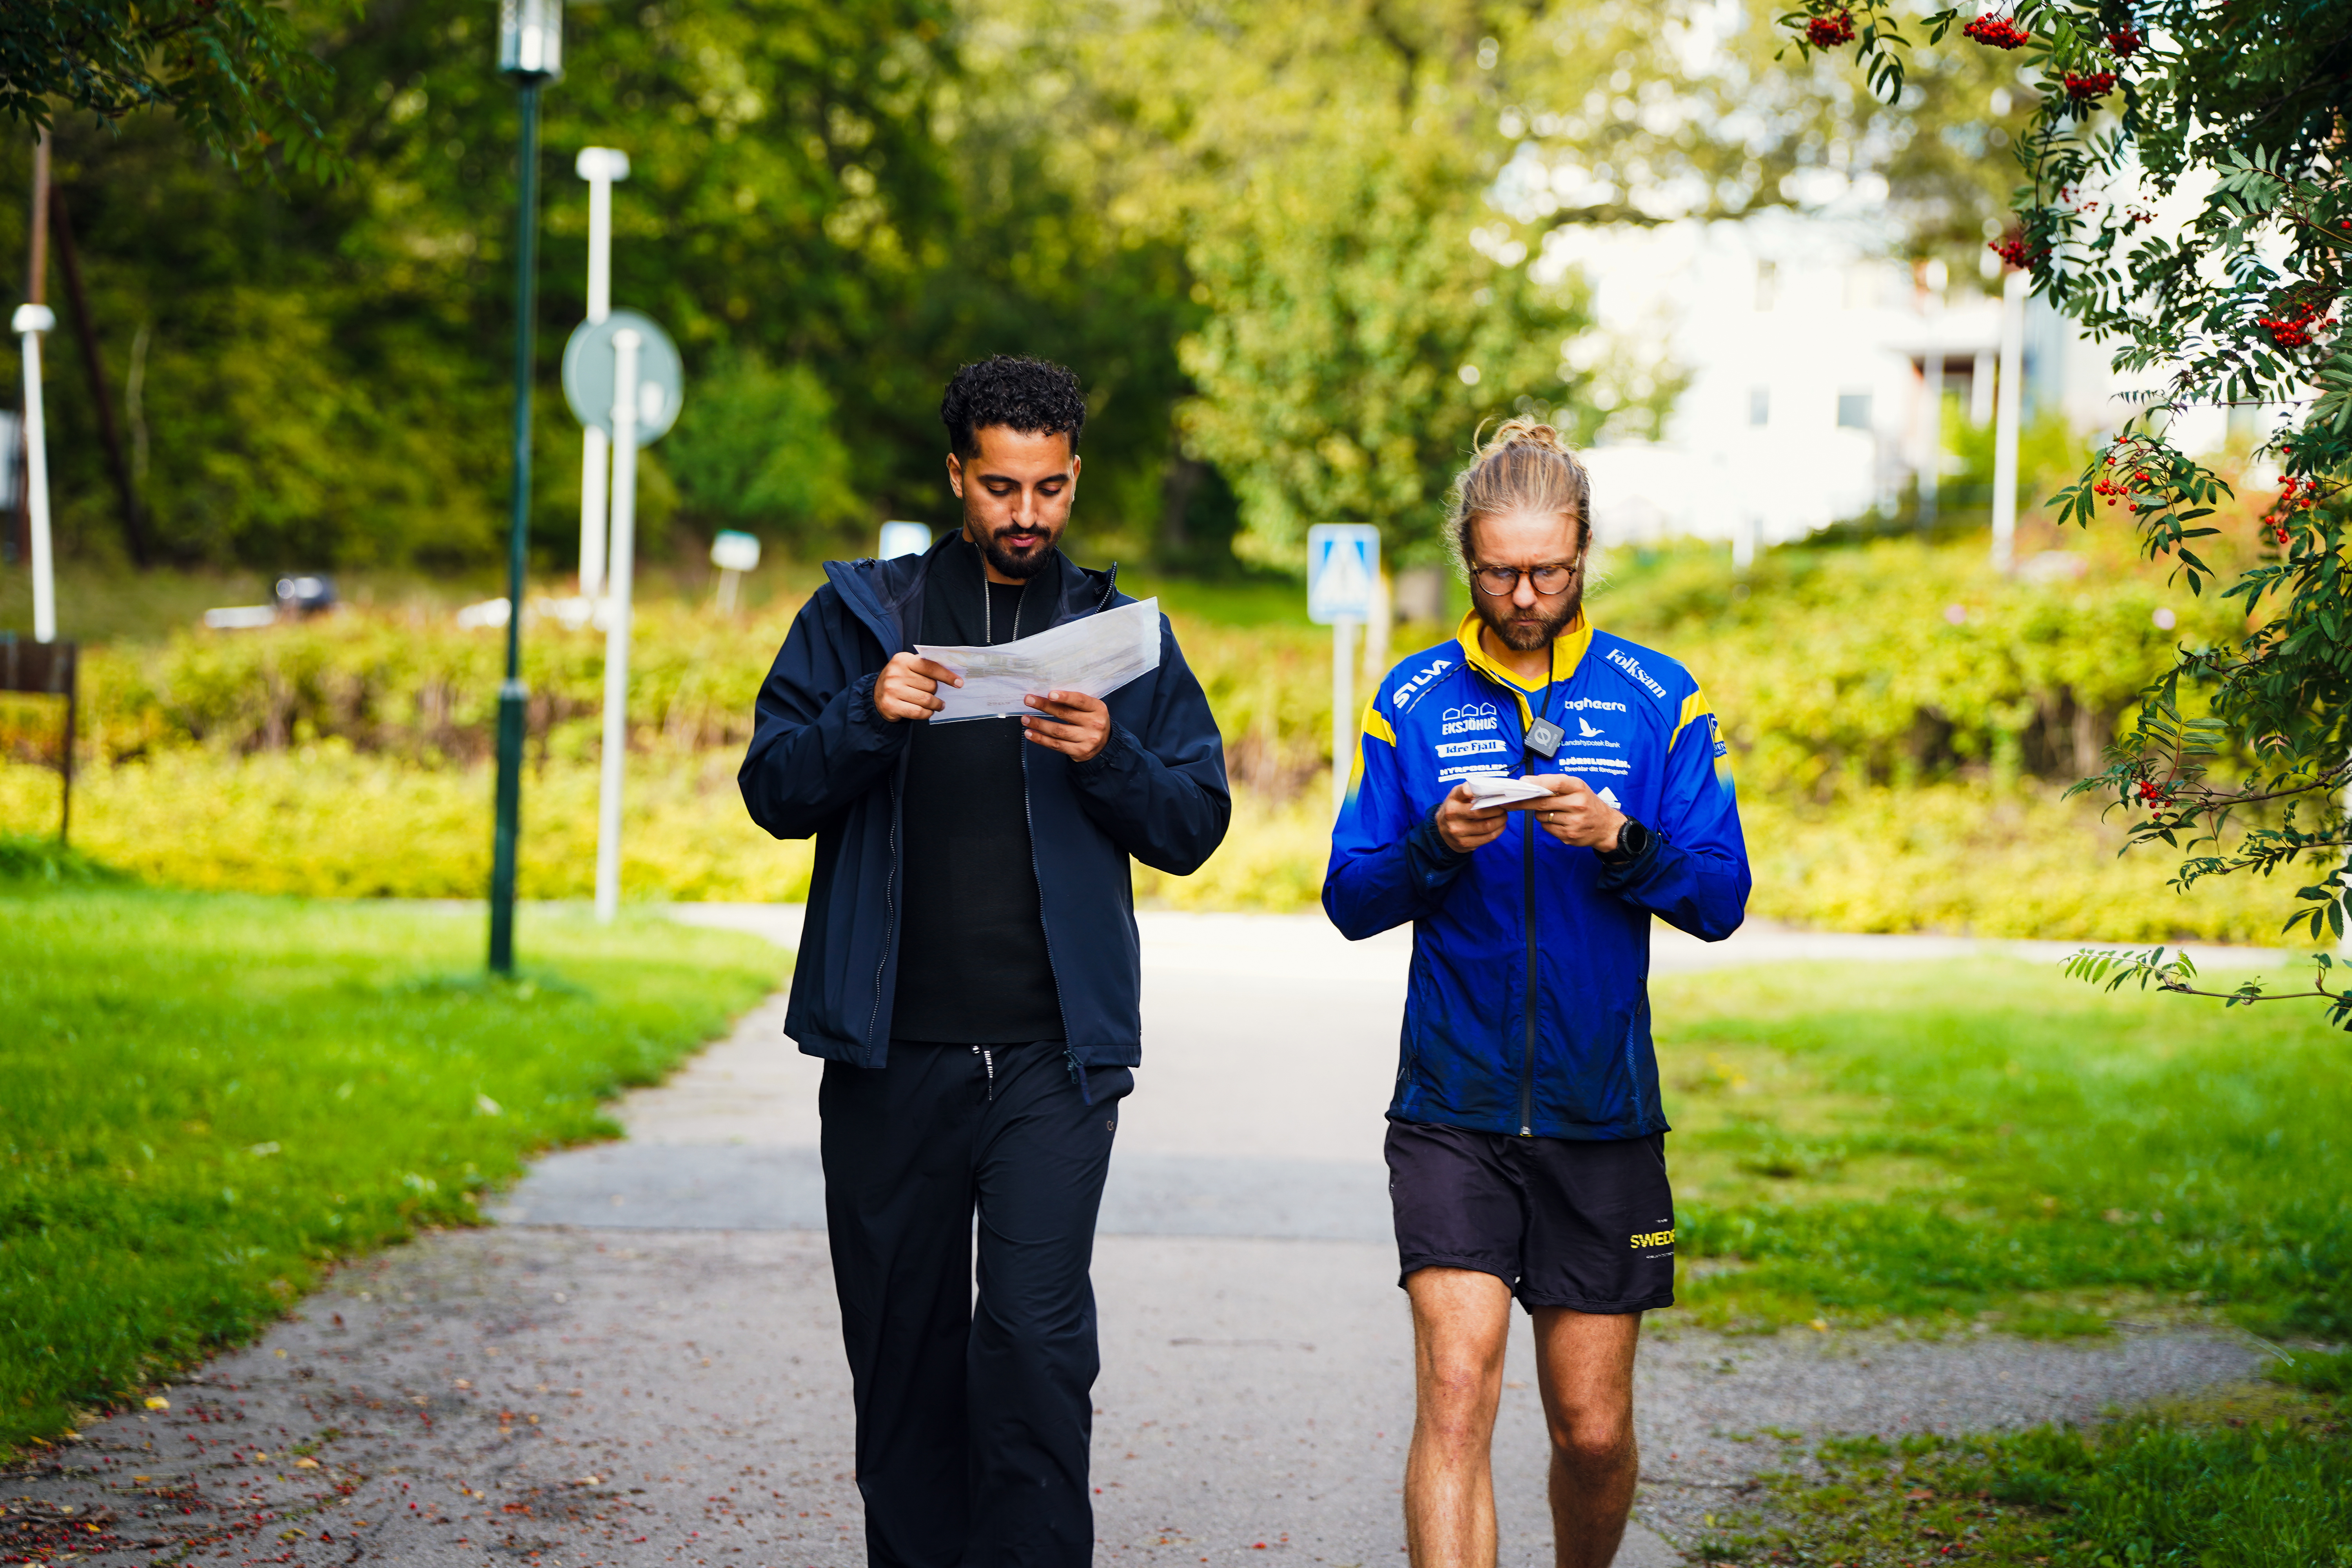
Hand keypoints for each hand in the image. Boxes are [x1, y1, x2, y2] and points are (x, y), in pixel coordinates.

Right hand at [875, 652, 961, 721]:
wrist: (876, 696)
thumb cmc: (899, 680)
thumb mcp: (908, 667)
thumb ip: (925, 667)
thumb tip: (951, 673)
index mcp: (902, 660)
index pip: (930, 667)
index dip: (947, 676)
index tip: (959, 683)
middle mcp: (895, 673)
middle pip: (930, 685)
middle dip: (936, 692)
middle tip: (935, 694)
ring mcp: (892, 690)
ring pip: (926, 700)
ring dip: (935, 705)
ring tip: (938, 705)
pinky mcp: (891, 705)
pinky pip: (918, 712)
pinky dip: (927, 713)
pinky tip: (927, 711)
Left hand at [1022, 690, 1110, 760]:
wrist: (1104, 745)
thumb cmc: (1090, 720)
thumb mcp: (1090, 708)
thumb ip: (1074, 702)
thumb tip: (1047, 695)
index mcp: (1098, 708)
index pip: (1080, 701)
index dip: (1065, 697)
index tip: (1049, 694)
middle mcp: (1095, 724)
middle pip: (1065, 714)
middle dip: (1044, 706)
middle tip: (1028, 700)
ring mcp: (1088, 739)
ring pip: (1058, 731)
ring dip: (1038, 724)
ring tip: (1025, 719)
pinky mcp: (1080, 752)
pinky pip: (1056, 745)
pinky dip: (1041, 739)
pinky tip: (1030, 733)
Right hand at [1433, 784, 1509, 853]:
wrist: (1442, 831)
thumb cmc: (1455, 810)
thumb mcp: (1457, 797)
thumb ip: (1470, 791)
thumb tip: (1492, 790)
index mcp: (1452, 800)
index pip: (1461, 792)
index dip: (1471, 790)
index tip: (1484, 790)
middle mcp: (1452, 815)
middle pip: (1481, 812)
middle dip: (1497, 809)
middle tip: (1503, 807)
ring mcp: (1457, 831)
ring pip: (1487, 826)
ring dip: (1500, 820)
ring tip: (1503, 816)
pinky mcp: (1464, 843)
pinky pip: (1487, 838)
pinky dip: (1498, 831)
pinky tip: (1500, 826)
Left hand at [1512, 775, 1626, 849]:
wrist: (1606, 826)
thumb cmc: (1588, 803)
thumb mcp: (1577, 787)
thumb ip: (1553, 783)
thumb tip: (1526, 781)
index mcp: (1579, 788)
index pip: (1556, 783)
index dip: (1536, 783)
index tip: (1521, 783)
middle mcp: (1578, 804)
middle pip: (1542, 802)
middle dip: (1524, 801)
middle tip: (1510, 800)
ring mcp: (1574, 822)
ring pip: (1542, 816)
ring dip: (1540, 813)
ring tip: (1552, 810)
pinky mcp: (1569, 836)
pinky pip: (1547, 828)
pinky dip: (1547, 823)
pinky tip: (1558, 820)